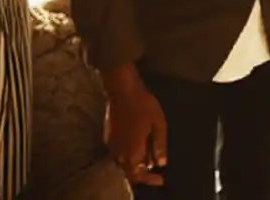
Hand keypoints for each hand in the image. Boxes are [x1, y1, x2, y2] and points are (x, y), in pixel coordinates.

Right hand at [102, 65, 167, 186]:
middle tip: (155, 172)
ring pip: (122, 163)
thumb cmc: (143, 105)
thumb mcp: (158, 124)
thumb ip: (159, 145)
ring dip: (134, 165)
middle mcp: (118, 152)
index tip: (161, 179)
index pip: (138, 175)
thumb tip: (161, 163)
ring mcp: (111, 145)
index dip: (150, 179)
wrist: (122, 90)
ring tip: (148, 161)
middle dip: (142, 174)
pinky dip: (128, 156)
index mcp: (131, 151)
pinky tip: (138, 149)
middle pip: (129, 171)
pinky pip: (118, 154)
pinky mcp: (108, 137)